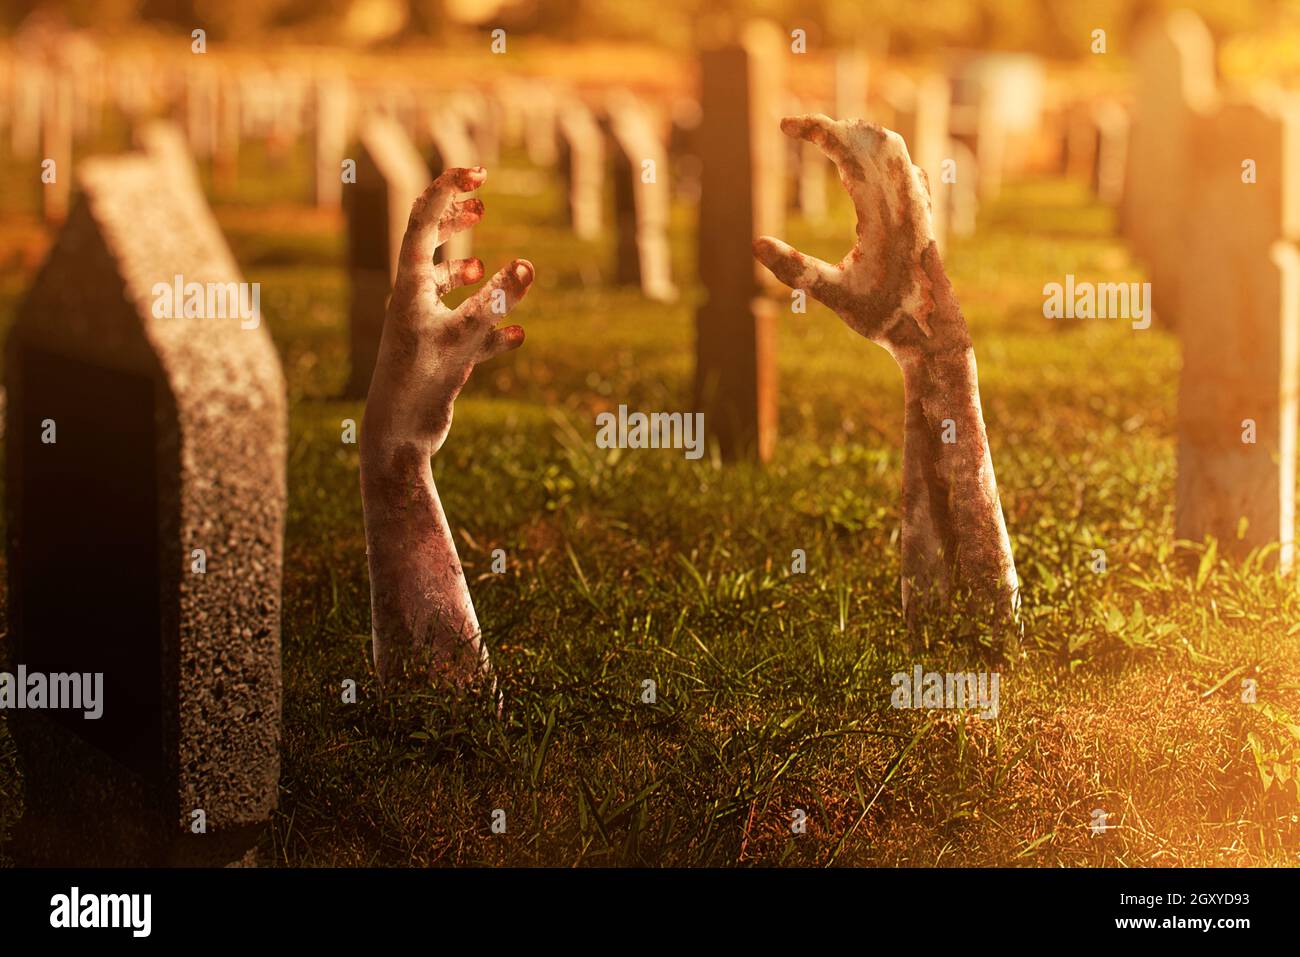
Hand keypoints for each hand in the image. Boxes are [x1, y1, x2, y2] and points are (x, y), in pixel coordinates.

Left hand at [365, 166, 533, 456]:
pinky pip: (464, 330)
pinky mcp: (437, 356)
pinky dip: (488, 324)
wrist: (397, 438)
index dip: (448, 189)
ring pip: (442, 286)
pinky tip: (517, 334)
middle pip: (427, 244)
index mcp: (410, 285)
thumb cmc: (422, 384)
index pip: (423, 220)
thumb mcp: (465, 339)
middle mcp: (412, 301)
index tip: (479, 172)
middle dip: (452, 218)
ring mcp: (424, 329)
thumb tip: (528, 264)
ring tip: (480, 257)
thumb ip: (496, 301)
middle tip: (479, 197)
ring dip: (462, 266)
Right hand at [753, 114, 953, 356]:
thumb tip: (755, 243)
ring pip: (890, 149)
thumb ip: (797, 271)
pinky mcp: (919, 214)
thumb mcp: (834, 297)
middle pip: (872, 138)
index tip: (785, 125)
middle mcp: (904, 201)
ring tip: (820, 137)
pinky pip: (899, 167)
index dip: (817, 129)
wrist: (932, 333)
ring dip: (854, 137)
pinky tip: (856, 167)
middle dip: (832, 126)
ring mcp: (916, 205)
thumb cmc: (883, 317)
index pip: (851, 150)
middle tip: (796, 128)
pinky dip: (873, 155)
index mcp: (884, 213)